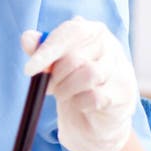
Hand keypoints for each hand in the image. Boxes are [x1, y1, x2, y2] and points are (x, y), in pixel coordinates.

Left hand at [22, 17, 137, 150]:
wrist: (93, 120)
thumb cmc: (73, 84)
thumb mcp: (54, 65)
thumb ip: (40, 50)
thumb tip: (27, 38)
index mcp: (94, 31)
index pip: (73, 31)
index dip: (48, 50)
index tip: (29, 68)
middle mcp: (111, 47)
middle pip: (76, 56)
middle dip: (55, 75)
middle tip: (48, 86)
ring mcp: (121, 70)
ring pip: (88, 74)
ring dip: (66, 89)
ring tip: (63, 94)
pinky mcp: (123, 94)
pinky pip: (96, 96)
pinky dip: (79, 103)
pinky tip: (79, 104)